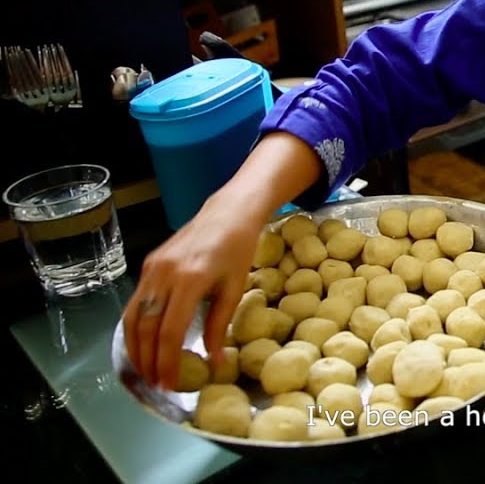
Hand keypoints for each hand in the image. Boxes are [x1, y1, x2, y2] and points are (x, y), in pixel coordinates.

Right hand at [123, 199, 261, 389]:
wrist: (227, 213)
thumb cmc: (238, 250)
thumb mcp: (234, 289)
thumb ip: (220, 326)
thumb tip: (214, 363)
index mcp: (189, 280)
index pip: (169, 332)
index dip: (166, 361)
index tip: (169, 384)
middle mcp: (164, 275)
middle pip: (145, 328)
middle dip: (148, 361)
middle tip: (155, 384)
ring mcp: (152, 269)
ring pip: (132, 317)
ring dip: (136, 348)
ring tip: (146, 371)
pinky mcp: (147, 265)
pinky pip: (135, 302)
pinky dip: (135, 328)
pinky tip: (142, 344)